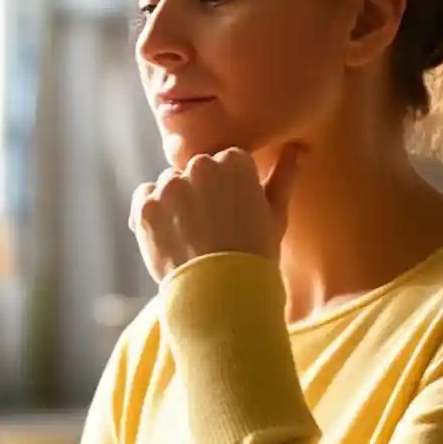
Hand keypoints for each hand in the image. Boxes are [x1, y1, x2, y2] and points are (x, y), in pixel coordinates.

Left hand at [128, 143, 303, 283]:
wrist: (222, 294)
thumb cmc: (255, 256)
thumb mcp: (276, 215)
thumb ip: (284, 177)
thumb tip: (298, 149)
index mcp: (235, 161)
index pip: (225, 161)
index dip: (227, 189)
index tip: (230, 213)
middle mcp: (201, 165)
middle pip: (195, 170)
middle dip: (199, 192)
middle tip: (209, 228)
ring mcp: (170, 186)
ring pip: (169, 184)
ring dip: (174, 202)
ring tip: (188, 236)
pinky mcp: (146, 206)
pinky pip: (144, 198)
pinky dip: (151, 213)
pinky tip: (169, 237)